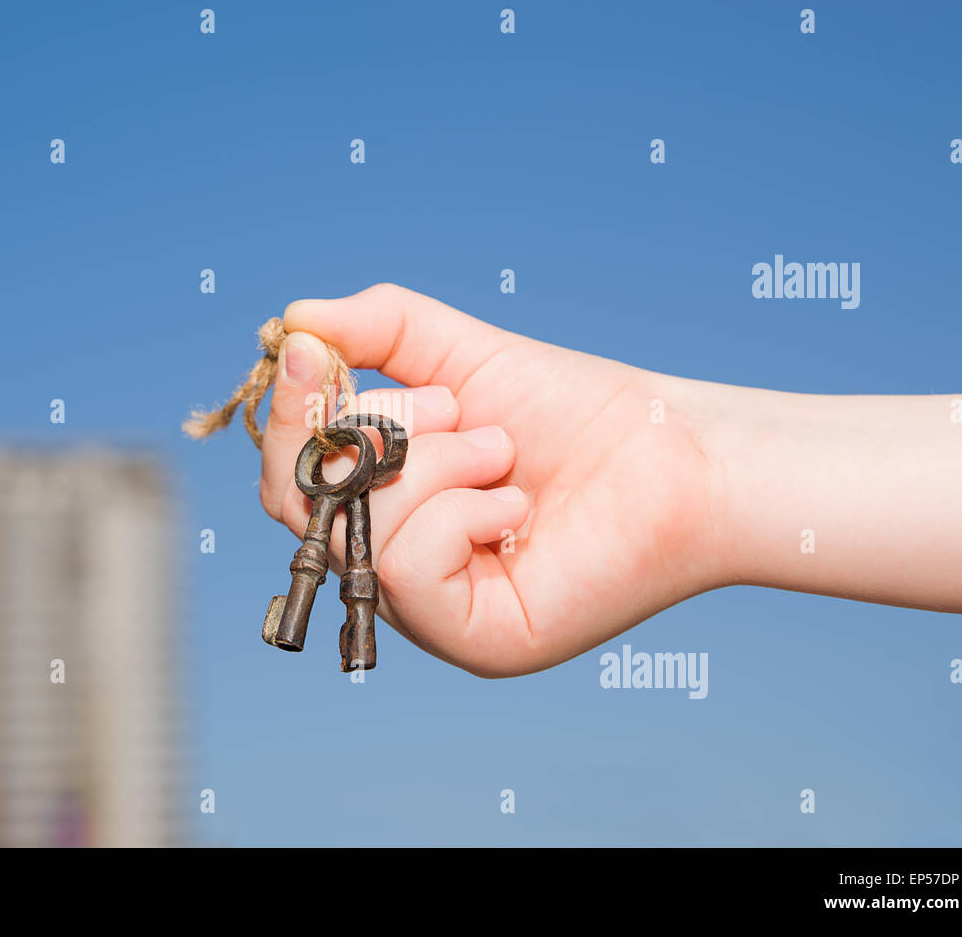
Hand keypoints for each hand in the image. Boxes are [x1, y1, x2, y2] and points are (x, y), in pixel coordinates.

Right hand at [258, 283, 723, 675]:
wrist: (671, 451)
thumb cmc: (571, 411)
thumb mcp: (458, 355)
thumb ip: (376, 330)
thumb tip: (292, 322)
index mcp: (382, 510)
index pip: (290, 478)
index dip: (290, 417)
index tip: (305, 353)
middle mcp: (393, 566)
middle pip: (300, 503)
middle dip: (375, 430)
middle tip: (451, 405)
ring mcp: (431, 612)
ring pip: (360, 525)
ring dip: (437, 461)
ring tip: (504, 452)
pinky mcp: (475, 639)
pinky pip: (406, 567)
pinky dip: (458, 512)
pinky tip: (514, 504)